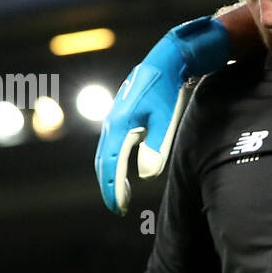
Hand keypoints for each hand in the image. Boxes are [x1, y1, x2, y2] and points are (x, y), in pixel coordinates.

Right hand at [95, 16, 232, 213]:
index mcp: (121, 127)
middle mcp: (111, 124)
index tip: (119, 208)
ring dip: (110, 177)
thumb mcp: (166, 121)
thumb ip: (155, 149)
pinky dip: (113, 164)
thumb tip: (144, 177)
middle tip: (119, 209)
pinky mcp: (119, 118)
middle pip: (104, 163)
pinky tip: (123, 173)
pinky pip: (110, 146)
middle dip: (110, 187)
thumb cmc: (167, 93)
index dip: (114, 189)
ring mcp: (113, 120)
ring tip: (121, 197)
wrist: (164, 63)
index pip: (112, 166)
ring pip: (105, 155)